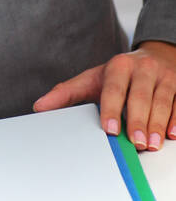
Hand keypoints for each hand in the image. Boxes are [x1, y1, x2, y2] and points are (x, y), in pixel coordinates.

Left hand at [32, 40, 175, 149]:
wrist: (155, 56)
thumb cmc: (120, 73)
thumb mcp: (92, 79)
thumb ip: (67, 93)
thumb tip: (39, 107)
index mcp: (118, 65)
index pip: (114, 88)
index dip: (112, 108)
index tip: (110, 128)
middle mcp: (143, 68)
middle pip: (141, 96)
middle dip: (138, 121)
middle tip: (136, 143)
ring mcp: (164, 77)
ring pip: (162, 101)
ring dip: (157, 125)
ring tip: (151, 144)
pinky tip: (172, 135)